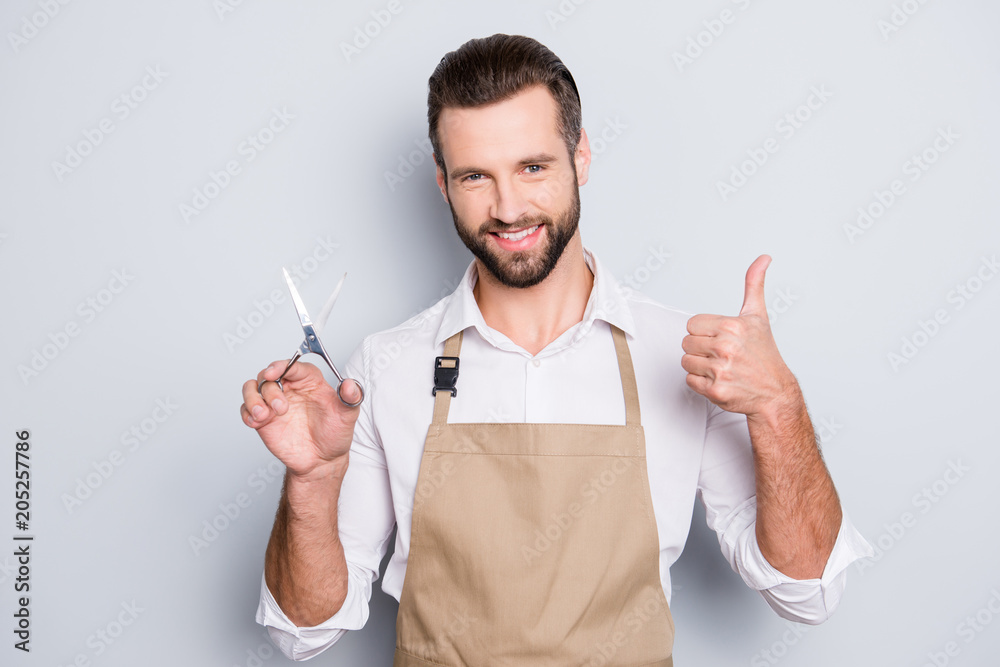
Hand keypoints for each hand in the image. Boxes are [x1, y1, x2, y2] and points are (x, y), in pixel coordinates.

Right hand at [240, 360, 361, 478]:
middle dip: (270, 389)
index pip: (292, 366)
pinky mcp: (263, 419)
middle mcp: (290, 389)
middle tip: (281, 408)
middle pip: (268, 374)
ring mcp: (274, 403)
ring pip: (252, 387)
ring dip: (253, 398)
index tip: (274, 372)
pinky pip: (246, 408)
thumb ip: (351, 398)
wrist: (321, 461)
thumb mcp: (348, 416)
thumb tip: (351, 384)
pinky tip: (257, 422)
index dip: (281, 365)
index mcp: (309, 381)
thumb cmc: (334, 434)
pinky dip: (247, 412)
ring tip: (264, 415)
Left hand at [681, 255, 799, 418]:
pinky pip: (689, 380)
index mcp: (732, 326)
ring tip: (721, 367)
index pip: (692, 324)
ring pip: (685, 361)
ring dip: (699, 366)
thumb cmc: (765, 355)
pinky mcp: (715, 390)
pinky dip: (701, 383)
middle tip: (721, 354)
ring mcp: (720, 370)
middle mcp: (726, 347)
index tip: (720, 338)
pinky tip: (719, 380)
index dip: (704, 332)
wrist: (775, 393)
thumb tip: (763, 258)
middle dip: (700, 349)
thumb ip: (754, 285)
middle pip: (686, 342)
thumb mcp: (758, 317)